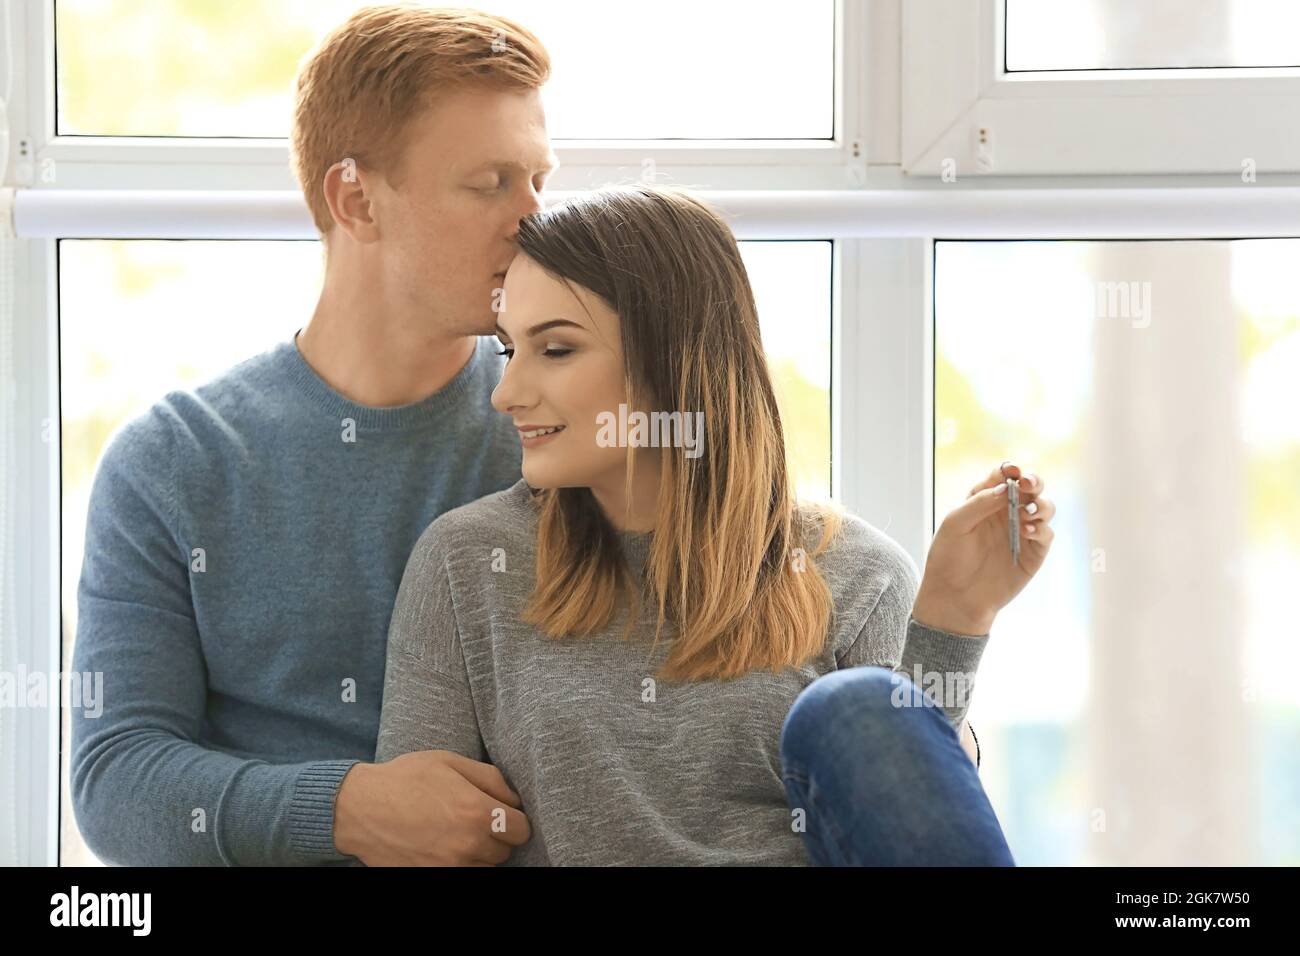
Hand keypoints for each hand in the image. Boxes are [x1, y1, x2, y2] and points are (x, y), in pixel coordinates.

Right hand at [334, 751, 530, 865]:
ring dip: (478, 852)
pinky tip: (443, 845)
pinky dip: (458, 863)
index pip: (522, 830)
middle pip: (505, 851)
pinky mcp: (433, 877)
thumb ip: (491, 779)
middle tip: (473, 820)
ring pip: (484, 866)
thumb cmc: (406, 779)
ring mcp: (450, 867)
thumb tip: (514, 800)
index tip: (501, 813)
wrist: (360, 808)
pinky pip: (462, 874)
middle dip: (495, 836)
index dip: (514, 819)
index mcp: (478, 813)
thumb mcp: (451, 762)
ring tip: (455, 832)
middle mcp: (468, 846)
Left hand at [912, 461, 1055, 634]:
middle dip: (1033, 480)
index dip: (1011, 469)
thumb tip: (1006, 487)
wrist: (954, 597)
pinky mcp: (1033, 553)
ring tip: (1025, 513)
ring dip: (1040, 504)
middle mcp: (1006, 512)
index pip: (1004, 476)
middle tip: (1027, 484)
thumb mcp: (955, 525)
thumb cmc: (949, 558)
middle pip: (1030, 487)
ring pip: (1044, 507)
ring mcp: (1022, 531)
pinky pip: (1046, 533)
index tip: (1012, 470)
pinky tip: (1027, 530)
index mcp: (985, 500)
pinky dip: (1041, 528)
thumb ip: (979, 503)